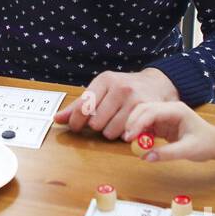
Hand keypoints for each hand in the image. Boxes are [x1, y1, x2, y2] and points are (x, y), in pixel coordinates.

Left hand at [54, 67, 180, 139]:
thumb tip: (57, 119)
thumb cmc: (124, 89)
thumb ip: (79, 106)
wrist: (158, 84)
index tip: (76, 126)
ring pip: (110, 132)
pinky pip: (126, 134)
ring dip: (110, 132)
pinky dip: (124, 135)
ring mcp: (134, 99)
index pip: (82, 106)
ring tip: (115, 123)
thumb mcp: (101, 91)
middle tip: (103, 120)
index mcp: (104, 80)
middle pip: (95, 123)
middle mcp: (120, 87)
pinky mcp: (147, 111)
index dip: (75, 121)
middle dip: (96, 126)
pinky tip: (126, 126)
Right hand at [122, 100, 214, 165]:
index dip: (138, 122)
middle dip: (132, 122)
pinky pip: (146, 126)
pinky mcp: (162, 125)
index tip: (129, 136)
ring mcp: (164, 116)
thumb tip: (146, 157)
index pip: (152, 111)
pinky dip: (140, 133)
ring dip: (135, 127)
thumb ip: (168, 153)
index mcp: (176, 110)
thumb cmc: (206, 144)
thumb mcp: (188, 150)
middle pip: (143, 109)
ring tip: (131, 142)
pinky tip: (138, 142)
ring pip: (142, 116)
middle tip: (126, 139)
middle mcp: (168, 110)